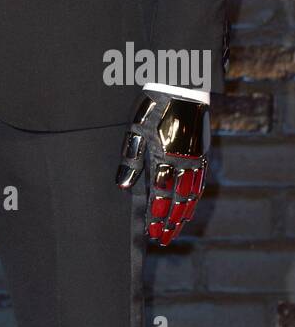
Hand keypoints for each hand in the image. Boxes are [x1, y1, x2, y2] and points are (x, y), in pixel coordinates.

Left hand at [116, 92, 209, 245]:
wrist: (182, 87)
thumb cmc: (153, 107)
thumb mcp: (134, 129)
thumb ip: (130, 158)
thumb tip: (124, 186)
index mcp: (163, 157)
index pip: (160, 195)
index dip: (156, 216)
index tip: (151, 233)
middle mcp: (182, 162)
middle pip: (176, 200)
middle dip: (168, 222)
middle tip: (162, 240)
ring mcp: (195, 159)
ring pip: (190, 195)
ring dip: (182, 215)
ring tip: (175, 232)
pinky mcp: (202, 154)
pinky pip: (200, 183)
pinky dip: (194, 199)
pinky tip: (189, 208)